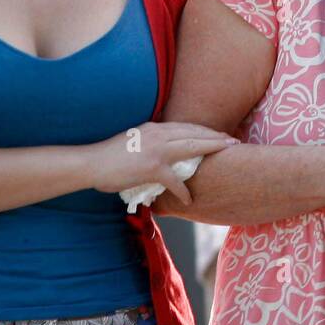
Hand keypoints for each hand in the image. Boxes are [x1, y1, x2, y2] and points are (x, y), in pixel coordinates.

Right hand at [89, 122, 237, 204]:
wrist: (90, 162)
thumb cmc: (108, 155)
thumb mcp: (134, 139)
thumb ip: (150, 141)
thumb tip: (162, 148)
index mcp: (154, 128)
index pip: (186, 126)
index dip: (205, 130)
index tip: (218, 133)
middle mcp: (158, 134)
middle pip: (195, 132)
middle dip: (216, 136)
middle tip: (233, 141)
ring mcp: (157, 150)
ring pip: (192, 146)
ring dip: (213, 149)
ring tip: (228, 154)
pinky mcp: (152, 167)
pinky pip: (174, 180)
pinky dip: (184, 190)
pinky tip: (190, 199)